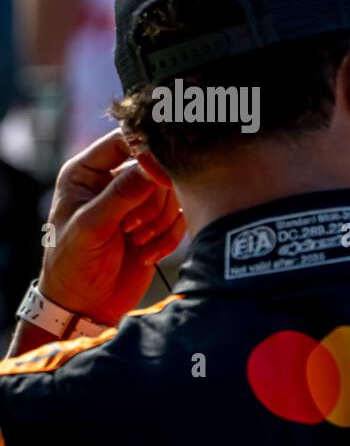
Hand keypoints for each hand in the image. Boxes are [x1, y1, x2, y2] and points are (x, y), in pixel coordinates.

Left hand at [38, 130, 185, 326]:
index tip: (158, 176)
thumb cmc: (73, 263)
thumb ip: (122, 193)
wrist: (86, 304)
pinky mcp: (157, 225)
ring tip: (136, 242)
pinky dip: (168, 239)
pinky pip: (180, 220)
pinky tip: (147, 254)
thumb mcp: (91, 225)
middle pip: (155, 170)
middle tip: (131, 228)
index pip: (123, 141)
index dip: (145, 153)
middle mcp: (114, 182)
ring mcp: (137, 204)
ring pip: (172, 196)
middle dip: (151, 203)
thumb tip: (154, 166)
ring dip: (159, 223)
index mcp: (87, 172)